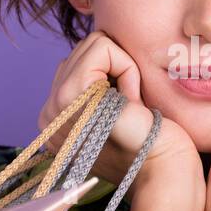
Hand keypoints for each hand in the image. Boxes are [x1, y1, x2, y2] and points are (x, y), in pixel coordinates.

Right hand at [38, 30, 201, 195]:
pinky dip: (127, 68)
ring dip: (121, 67)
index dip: (109, 74)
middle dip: (115, 67)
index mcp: (54, 118)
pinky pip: (103, 49)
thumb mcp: (113, 108)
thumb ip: (95, 83)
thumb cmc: (148, 139)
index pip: (76, 62)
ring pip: (92, 43)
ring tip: (128, 104)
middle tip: (129, 105)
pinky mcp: (73, 95)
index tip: (124, 109)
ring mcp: (56, 105)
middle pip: (82, 48)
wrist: (162, 167)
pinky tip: (131, 101)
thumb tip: (98, 43)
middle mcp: (47, 113)